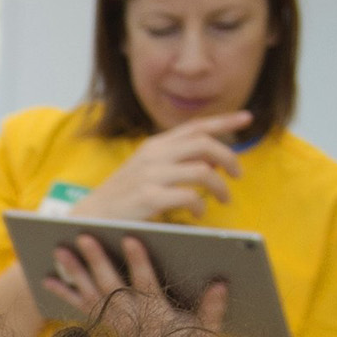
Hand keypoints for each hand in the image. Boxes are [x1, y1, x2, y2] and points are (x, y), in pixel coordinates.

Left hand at [38, 232, 229, 336]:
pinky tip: (46, 279)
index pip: (146, 284)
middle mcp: (130, 317)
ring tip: (58, 249)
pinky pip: (80, 308)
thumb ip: (214, 308)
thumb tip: (221, 282)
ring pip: (90, 293)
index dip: (138, 261)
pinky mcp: (104, 324)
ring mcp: (114, 321)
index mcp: (156, 315)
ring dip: (74, 271)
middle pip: (111, 285)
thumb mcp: (207, 332)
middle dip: (96, 260)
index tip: (129, 238)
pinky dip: (63, 294)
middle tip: (84, 236)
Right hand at [69, 110, 250, 222]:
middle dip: (229, 158)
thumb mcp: (145, 170)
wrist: (88, 218)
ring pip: (203, 171)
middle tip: (237, 175)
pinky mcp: (148, 197)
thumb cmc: (122, 198)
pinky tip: (199, 213)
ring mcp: (150, 175)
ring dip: (220, 186)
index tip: (247, 118)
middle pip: (205, 145)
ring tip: (223, 199)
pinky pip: (189, 196)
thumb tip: (210, 161)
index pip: (195, 126)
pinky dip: (201, 205)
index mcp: (154, 145)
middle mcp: (154, 155)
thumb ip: (174, 161)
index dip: (224, 120)